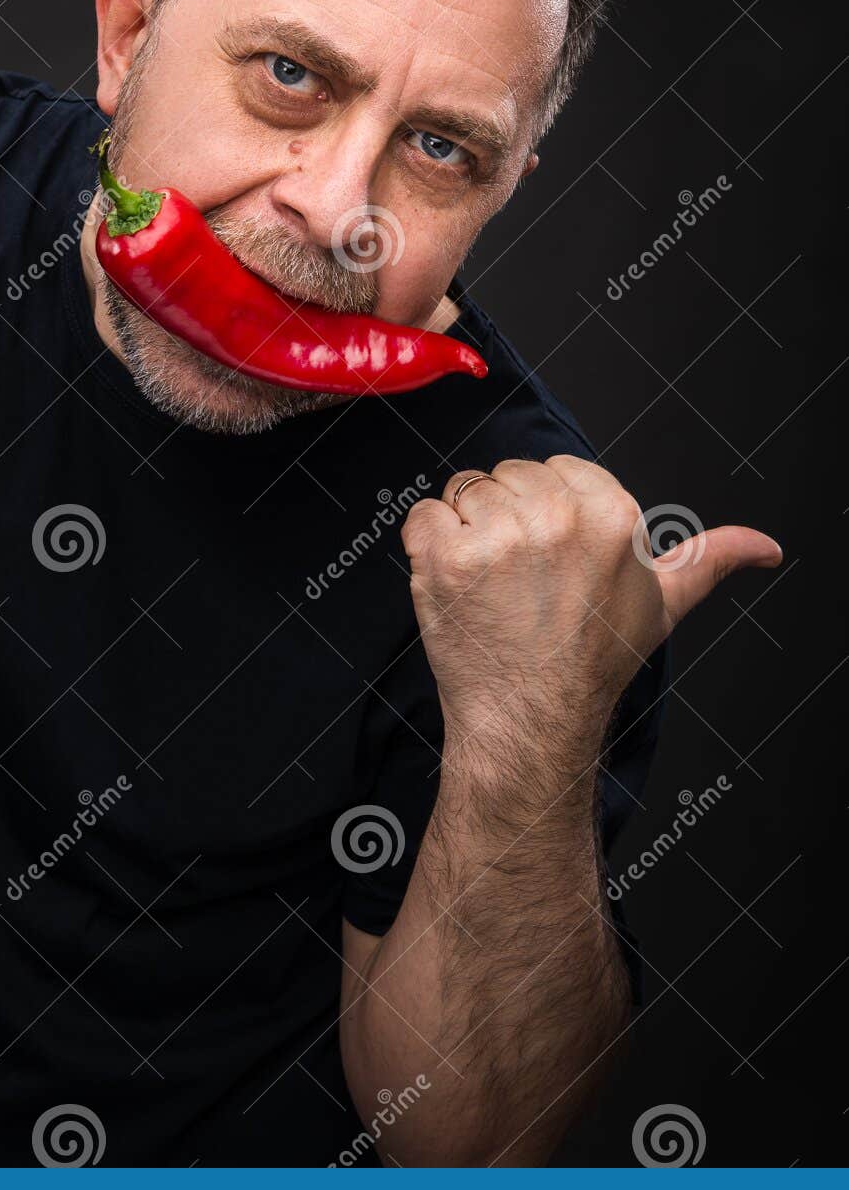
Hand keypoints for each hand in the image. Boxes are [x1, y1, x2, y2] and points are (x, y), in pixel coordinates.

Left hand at [401, 456, 781, 786]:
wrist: (531, 720)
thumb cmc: (593, 663)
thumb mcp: (663, 606)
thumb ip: (709, 561)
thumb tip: (766, 547)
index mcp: (611, 515)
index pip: (557, 469)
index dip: (547, 510)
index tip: (552, 558)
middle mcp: (556, 517)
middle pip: (508, 476)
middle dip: (506, 518)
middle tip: (520, 579)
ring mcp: (497, 536)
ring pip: (465, 491)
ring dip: (466, 532)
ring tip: (490, 584)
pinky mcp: (445, 556)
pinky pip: (422, 515)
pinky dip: (426, 545)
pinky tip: (454, 584)